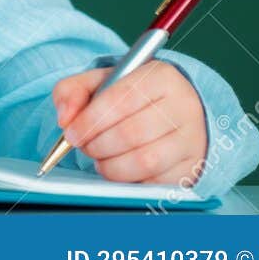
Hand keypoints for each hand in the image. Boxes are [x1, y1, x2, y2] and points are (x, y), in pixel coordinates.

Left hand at [50, 61, 206, 185]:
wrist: (171, 112)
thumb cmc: (131, 97)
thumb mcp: (101, 82)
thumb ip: (73, 90)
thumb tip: (65, 117)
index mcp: (161, 76)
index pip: (122, 99)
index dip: (91, 120)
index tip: (71, 133)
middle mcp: (184, 106)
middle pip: (131, 133)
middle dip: (98, 145)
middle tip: (85, 147)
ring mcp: (192, 139)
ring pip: (144, 161)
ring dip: (111, 166)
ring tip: (101, 159)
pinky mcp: (193, 167)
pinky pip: (155, 182)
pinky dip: (130, 180)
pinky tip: (122, 169)